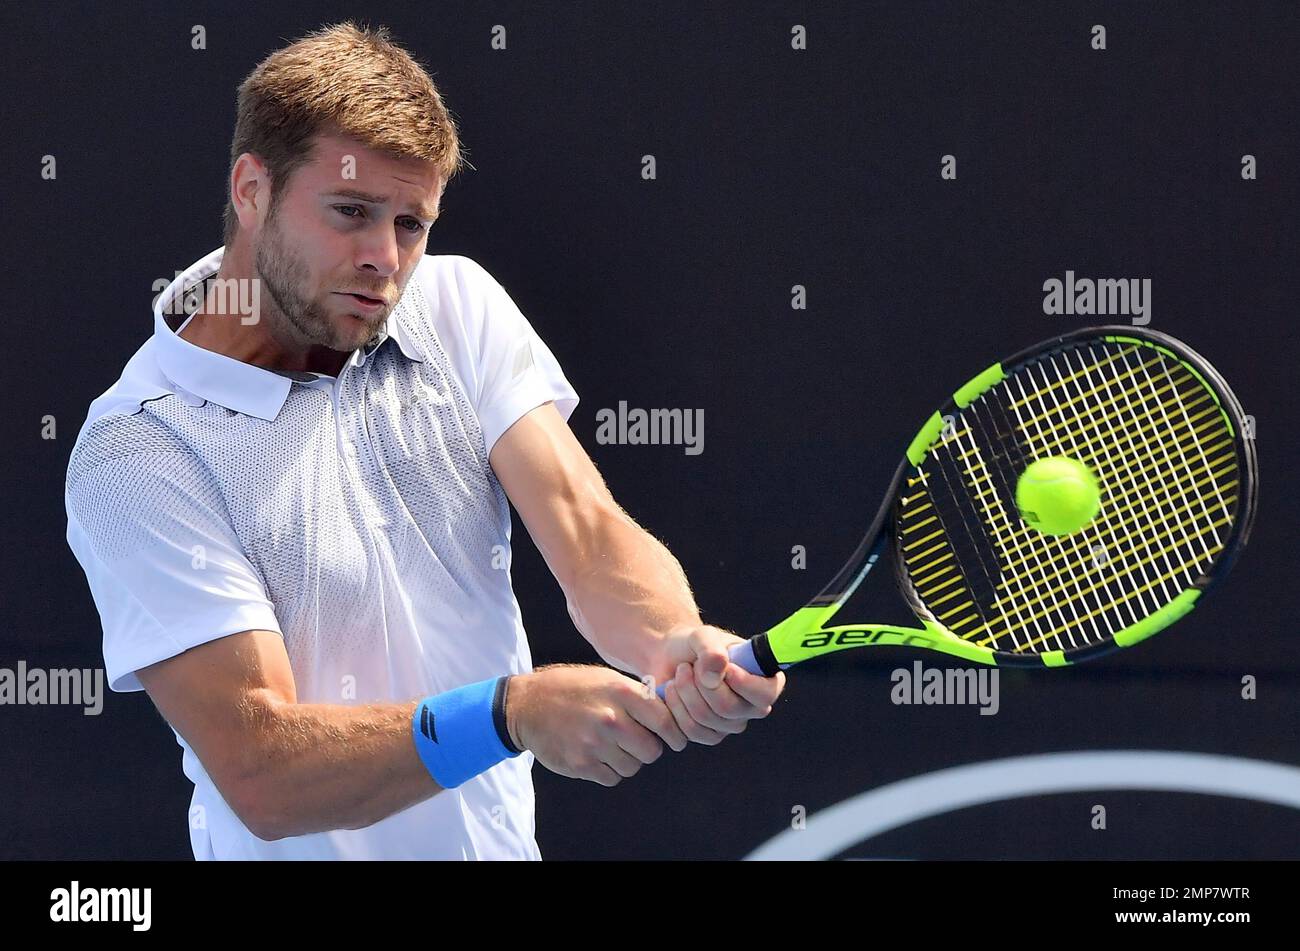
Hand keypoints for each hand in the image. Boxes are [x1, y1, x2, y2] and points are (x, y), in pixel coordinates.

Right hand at [506, 664, 687, 786]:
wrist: (527, 705)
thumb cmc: (571, 688)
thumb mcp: (605, 678)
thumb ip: (636, 695)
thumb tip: (670, 712)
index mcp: (621, 692)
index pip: (664, 721)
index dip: (673, 733)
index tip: (674, 739)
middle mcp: (610, 719)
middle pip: (651, 751)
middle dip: (647, 748)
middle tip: (635, 741)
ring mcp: (595, 744)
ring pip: (632, 767)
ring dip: (627, 760)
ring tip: (611, 745)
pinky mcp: (581, 764)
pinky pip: (612, 778)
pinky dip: (609, 770)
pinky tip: (598, 754)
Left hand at [651, 625, 785, 745]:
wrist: (668, 657)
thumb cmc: (693, 645)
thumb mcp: (702, 636)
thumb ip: (712, 649)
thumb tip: (718, 674)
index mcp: (762, 680)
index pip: (766, 694)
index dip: (745, 684)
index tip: (726, 668)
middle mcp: (750, 707)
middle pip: (728, 708)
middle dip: (700, 683)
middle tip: (687, 666)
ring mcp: (729, 725)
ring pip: (704, 720)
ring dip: (683, 693)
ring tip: (678, 674)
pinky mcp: (706, 736)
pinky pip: (688, 732)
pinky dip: (672, 709)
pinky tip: (671, 692)